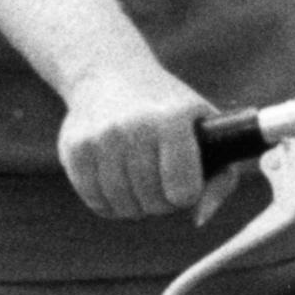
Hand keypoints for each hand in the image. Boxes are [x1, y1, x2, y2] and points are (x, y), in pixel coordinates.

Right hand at [58, 64, 218, 220]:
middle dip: (162, 202)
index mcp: (172, 120)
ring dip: (136, 205)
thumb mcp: (207, 131)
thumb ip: (220, 180)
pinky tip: (118, 183)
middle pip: (153, 202)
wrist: (109, 73)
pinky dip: (109, 203)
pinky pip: (95, 201)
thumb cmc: (170, 110)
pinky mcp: (73, 148)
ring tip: (142, 183)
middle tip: (162, 182)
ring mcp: (100, 137)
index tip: (186, 181)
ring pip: (123, 206)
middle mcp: (134, 127)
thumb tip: (198, 220)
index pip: (183, 191)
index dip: (187, 194)